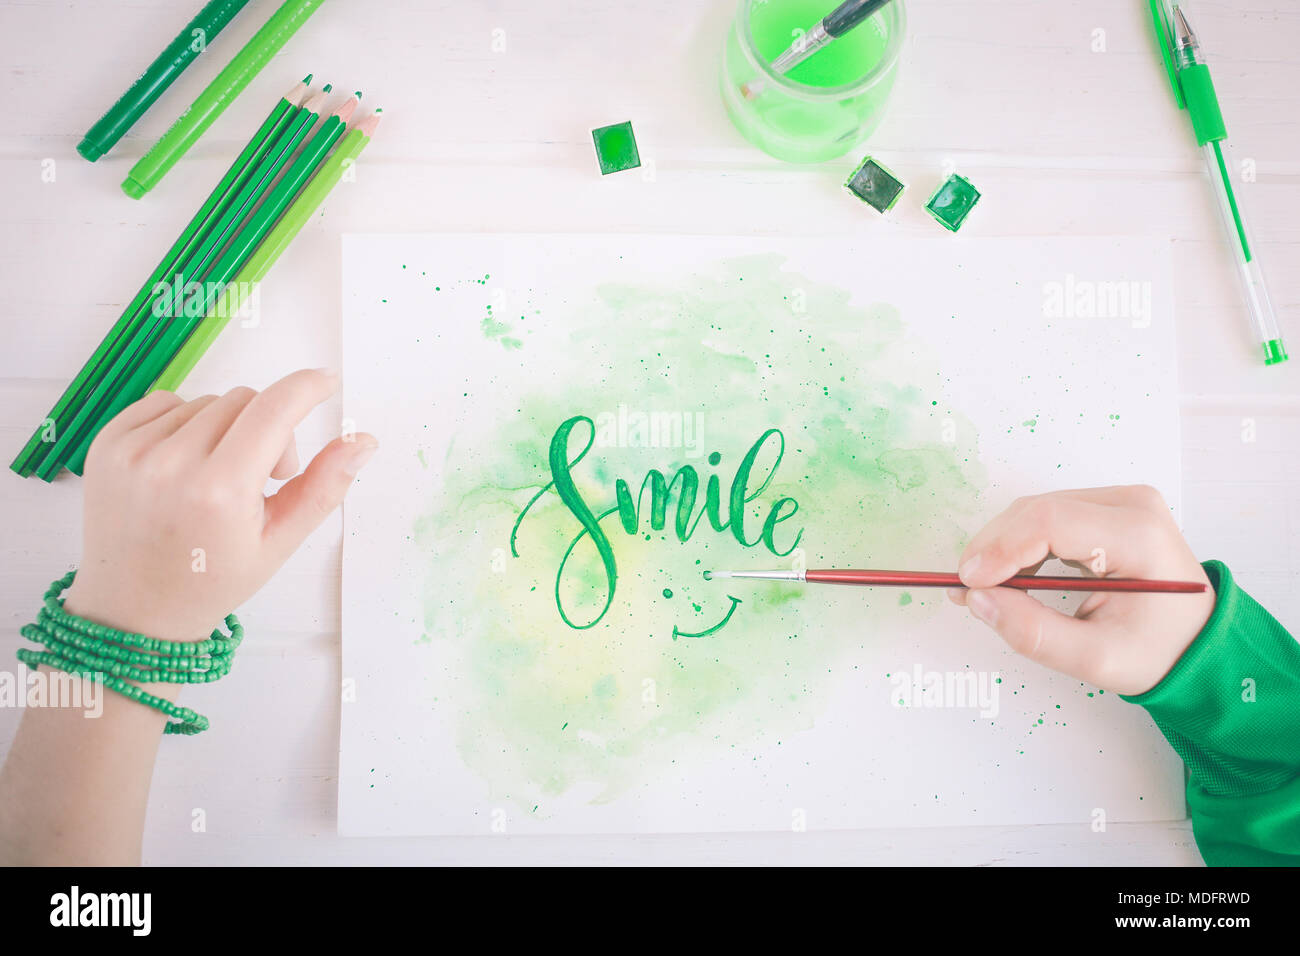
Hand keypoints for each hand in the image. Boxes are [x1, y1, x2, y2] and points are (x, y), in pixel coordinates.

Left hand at [65, 368, 377, 645]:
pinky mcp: (107, 443)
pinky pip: (166, 403)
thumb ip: (325, 487)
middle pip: (244, 401)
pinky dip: (186, 425)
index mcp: (219, 492)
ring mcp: (132, 452)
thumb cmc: (210, 580)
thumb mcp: (279, 541)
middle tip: (264, 477)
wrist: (134, 609)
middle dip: (267, 428)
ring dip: (225, 428)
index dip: (307, 388)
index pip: (274, 410)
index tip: (326, 383)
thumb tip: (362, 442)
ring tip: (218, 476)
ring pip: (207, 402)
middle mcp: (170, 465)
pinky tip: (186, 466)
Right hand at [948, 485, 1214, 695]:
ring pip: (1036, 510)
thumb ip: (1034, 633)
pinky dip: (1019, 544)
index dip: (1000, 549)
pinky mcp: (1107, 508)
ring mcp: (1120, 501)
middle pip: (1037, 510)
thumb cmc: (1159, 652)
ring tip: (982, 587)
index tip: (967, 583)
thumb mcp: (1097, 658)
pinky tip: (1009, 576)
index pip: (1050, 522)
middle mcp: (1131, 504)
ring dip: (1001, 546)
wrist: (1200, 642)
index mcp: (1139, 536)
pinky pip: (1047, 516)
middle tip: (964, 590)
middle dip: (993, 549)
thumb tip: (977, 600)